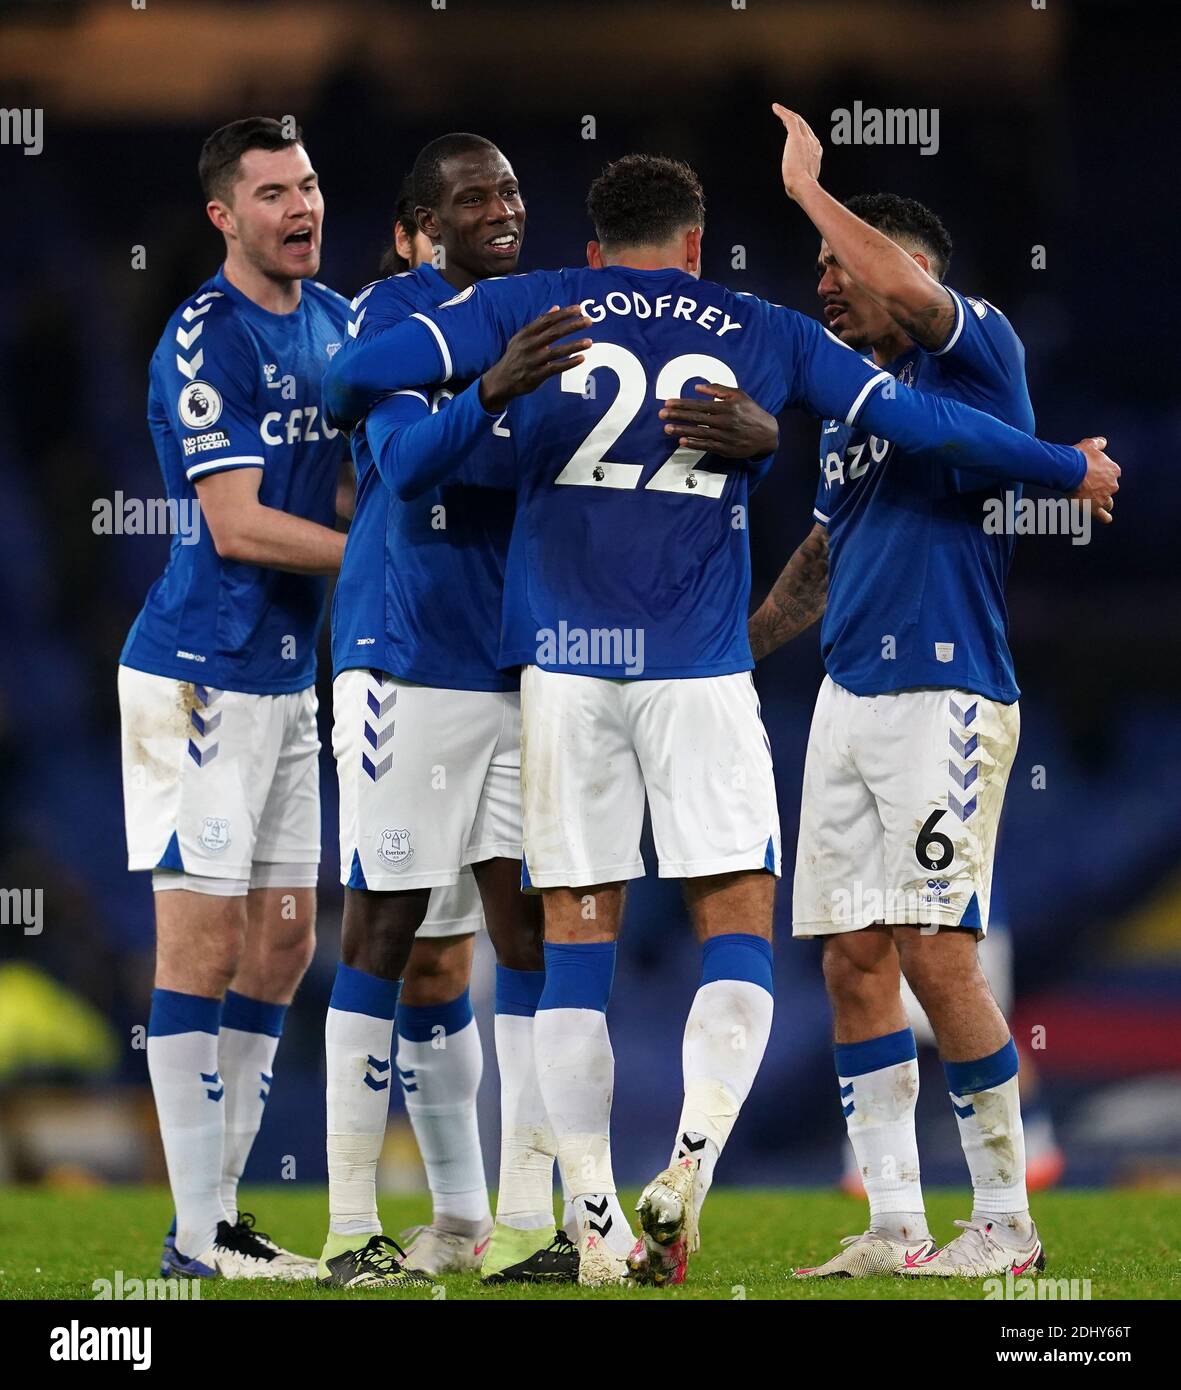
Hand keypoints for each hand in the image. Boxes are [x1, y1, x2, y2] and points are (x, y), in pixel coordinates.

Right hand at [478, 305, 591, 413]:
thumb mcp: (522, 337)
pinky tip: (581, 358)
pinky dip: (568, 363)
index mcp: (526, 334)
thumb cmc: (516, 356)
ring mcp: (533, 361)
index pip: (547, 320)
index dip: (563, 314)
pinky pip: (555, 368)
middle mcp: (529, 345)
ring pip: (556, 351)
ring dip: (574, 345)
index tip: (579, 309)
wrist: (501, 380)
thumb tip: (556, 307)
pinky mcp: (536, 375)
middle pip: (554, 333)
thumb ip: (539, 323)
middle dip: (572, 326)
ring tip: (589, 342)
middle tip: (589, 321)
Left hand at [659, 383, 778, 458]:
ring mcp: (724, 436)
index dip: (682, 404)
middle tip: (661, 414)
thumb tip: (697, 387)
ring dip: (681, 430)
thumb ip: (718, 389)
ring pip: (699, 432)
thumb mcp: (738, 395)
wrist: (767, 434)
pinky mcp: (725, 448)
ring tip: (667, 428)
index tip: (668, 402)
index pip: (699, 405)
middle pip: (696, 418)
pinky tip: (682, 441)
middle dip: (677, 415)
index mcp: (726, 406)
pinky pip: (707, 446)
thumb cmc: (750, 411)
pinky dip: (694, 444)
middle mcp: (724, 421)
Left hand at [772, 103, 822, 199]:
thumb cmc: (801, 189)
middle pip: (804, 125)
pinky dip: (782, 112)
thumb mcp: (801, 182)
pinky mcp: (796, 137)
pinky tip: (775, 108)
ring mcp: (806, 139)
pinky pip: (790, 120)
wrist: (804, 186)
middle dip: (794, 119)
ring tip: (777, 109)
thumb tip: (791, 189)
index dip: (800, 130)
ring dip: (787, 113)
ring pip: (797, 120)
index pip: (808, 136)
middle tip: (784, 115)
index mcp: (816, 152)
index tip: (791, 129)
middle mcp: (813, 142)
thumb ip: (798, 180)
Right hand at [1070, 435, 1119, 522]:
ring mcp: (1104, 497)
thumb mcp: (1090, 445)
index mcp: (1113, 470)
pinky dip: (1105, 517)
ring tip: (1096, 502)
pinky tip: (1106, 518)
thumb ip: (1098, 443)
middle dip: (1103, 487)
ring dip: (1104, 502)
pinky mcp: (1095, 507)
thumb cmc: (1079, 457)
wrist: (1069, 470)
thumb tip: (1103, 441)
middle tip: (1090, 486)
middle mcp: (1112, 485)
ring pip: (1108, 502)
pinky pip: (1103, 516)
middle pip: (1110, 488)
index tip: (1095, 473)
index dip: (1104, 474)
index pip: (1113, 473)